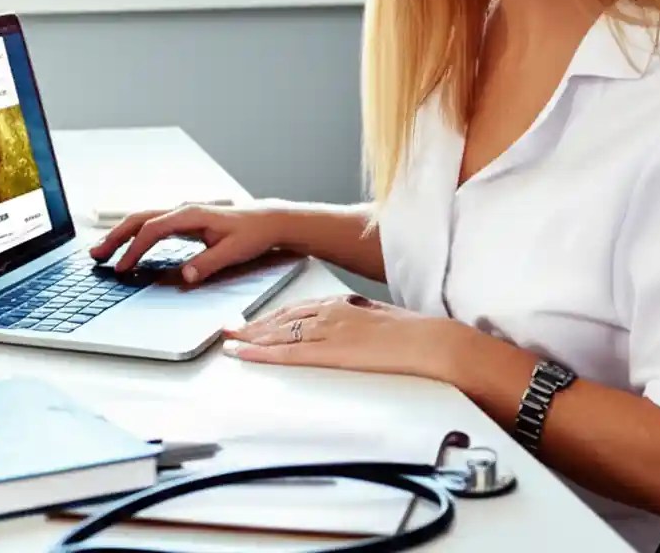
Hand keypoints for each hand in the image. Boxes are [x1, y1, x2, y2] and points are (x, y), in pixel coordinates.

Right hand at [88, 202, 286, 282]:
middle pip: (138, 220)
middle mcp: (182, 211)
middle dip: (115, 237)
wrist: (269, 221)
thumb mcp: (233, 251)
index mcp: (190, 214)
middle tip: (95, 255)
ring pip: (143, 221)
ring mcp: (182, 215)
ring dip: (122, 236)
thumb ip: (208, 263)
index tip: (122, 267)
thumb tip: (186, 275)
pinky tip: (130, 250)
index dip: (134, 250)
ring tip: (102, 252)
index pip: (152, 230)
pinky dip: (136, 237)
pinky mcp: (185, 223)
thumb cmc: (253, 233)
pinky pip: (153, 227)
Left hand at [222, 294, 454, 379]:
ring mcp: (329, 331)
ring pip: (279, 334)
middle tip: (230, 330)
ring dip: (249, 339)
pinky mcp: (330, 352)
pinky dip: (261, 354)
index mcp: (344, 303)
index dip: (273, 316)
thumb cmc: (415, 335)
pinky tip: (244, 355)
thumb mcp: (381, 320)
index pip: (298, 309)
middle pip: (282, 318)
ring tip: (228, 343)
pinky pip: (288, 353)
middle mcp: (331, 312)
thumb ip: (361, 323)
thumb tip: (355, 334)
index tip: (255, 321)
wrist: (431, 342)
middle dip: (253, 326)